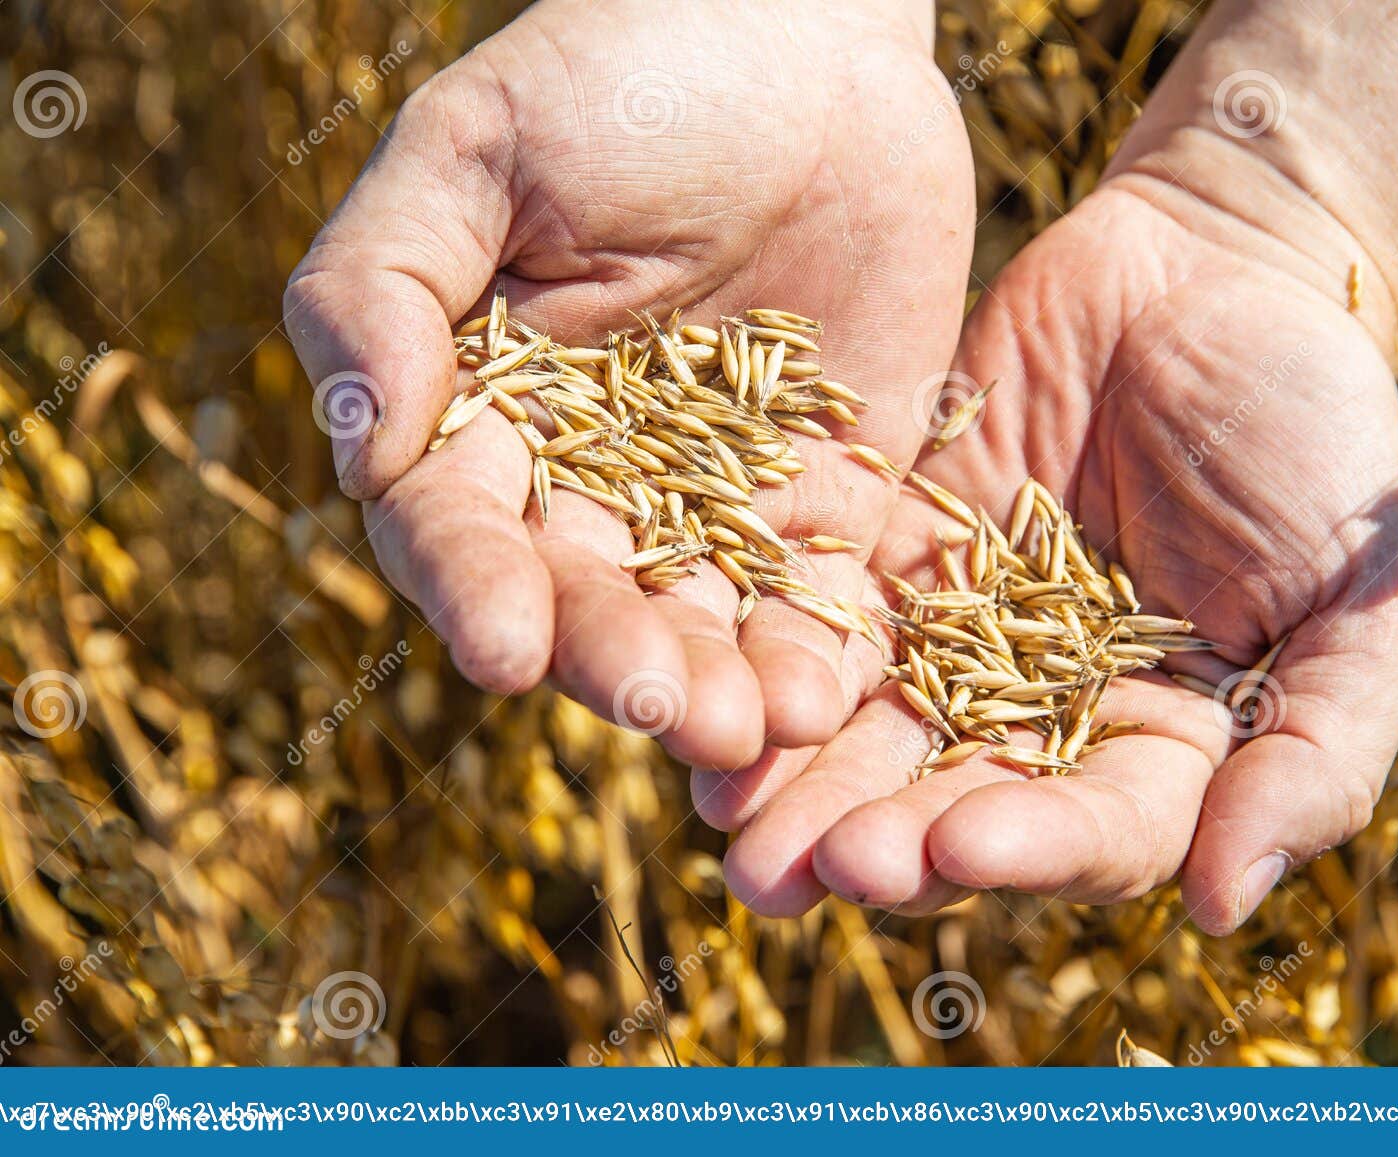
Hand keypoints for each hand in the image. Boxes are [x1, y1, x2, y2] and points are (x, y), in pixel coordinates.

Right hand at [284, 0, 972, 768]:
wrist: (801, 38)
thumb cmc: (616, 74)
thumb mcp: (475, 152)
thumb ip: (384, 288)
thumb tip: (360, 453)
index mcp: (488, 417)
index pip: (461, 530)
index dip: (475, 590)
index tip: (500, 646)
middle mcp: (593, 482)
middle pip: (586, 601)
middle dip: (615, 659)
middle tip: (656, 703)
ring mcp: (714, 502)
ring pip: (703, 620)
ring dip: (720, 686)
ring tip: (748, 730)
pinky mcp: (826, 500)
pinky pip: (818, 595)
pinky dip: (821, 652)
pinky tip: (829, 702)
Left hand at [701, 172, 1397, 929]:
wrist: (1217, 272)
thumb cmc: (1320, 435)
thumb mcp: (1366, 598)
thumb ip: (1317, 753)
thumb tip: (1222, 910)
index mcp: (1164, 745)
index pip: (1094, 829)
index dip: (1029, 847)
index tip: (960, 848)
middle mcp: (1048, 715)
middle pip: (956, 804)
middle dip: (879, 841)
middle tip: (799, 877)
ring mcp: (958, 639)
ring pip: (872, 733)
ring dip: (802, 789)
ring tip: (730, 837)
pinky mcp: (888, 559)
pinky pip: (824, 624)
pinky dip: (774, 671)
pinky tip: (712, 709)